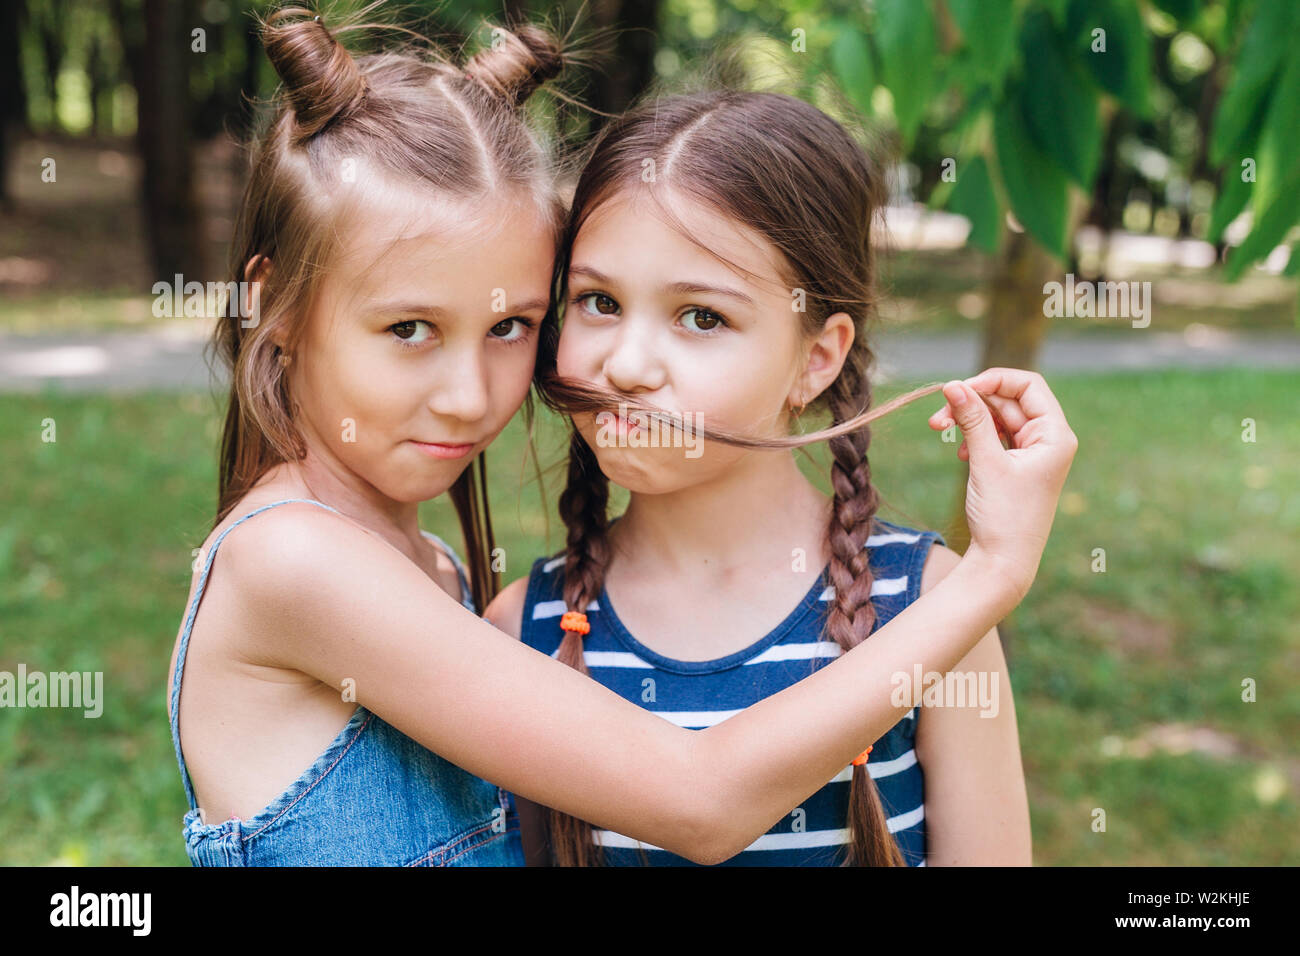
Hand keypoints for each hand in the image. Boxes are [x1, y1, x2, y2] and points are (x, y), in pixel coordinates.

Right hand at [928, 368, 1077, 600]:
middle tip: (937, 416)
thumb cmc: (1003, 517)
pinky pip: (995, 437)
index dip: (993, 380)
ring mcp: (1032, 453)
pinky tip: (960, 452)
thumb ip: (971, 420)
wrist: (1003, 563)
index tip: (960, 389)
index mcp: (1055, 435)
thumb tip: (952, 385)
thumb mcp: (985, 462)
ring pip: (997, 418)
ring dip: (969, 420)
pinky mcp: (1016, 466)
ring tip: (939, 429)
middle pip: (1008, 400)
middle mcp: (1048, 440)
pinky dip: (974, 437)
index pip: (1028, 385)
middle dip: (972, 403)